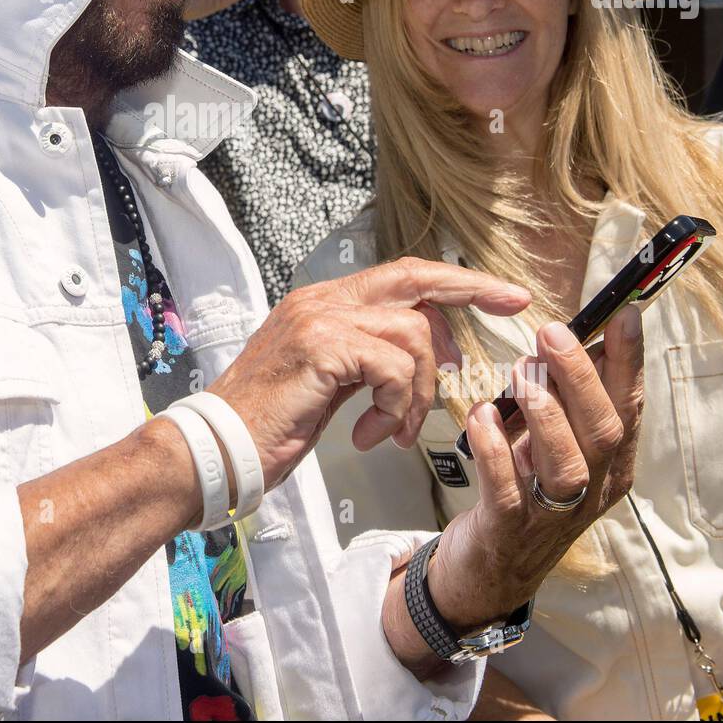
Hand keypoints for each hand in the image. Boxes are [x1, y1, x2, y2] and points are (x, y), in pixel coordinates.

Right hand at [208, 258, 531, 489]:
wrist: (219, 447)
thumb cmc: (270, 423)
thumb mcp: (329, 383)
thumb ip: (370, 361)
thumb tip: (423, 358)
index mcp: (323, 302)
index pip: (402, 275)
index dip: (456, 281)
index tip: (502, 291)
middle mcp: (322, 300)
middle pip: (415, 281)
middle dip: (470, 294)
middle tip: (504, 317)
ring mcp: (320, 319)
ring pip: (413, 335)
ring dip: (419, 392)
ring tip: (395, 430)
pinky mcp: (322, 347)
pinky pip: (393, 368)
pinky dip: (397, 406)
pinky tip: (373, 434)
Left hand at [428, 306, 644, 630]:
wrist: (488, 568)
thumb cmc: (522, 489)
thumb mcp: (550, 441)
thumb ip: (562, 400)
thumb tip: (568, 339)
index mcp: (610, 465)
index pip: (629, 407)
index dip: (629, 361)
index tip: (625, 314)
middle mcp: (593, 490)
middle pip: (604, 432)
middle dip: (582, 377)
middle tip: (553, 333)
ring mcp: (553, 514)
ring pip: (568, 464)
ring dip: (546, 412)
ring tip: (521, 373)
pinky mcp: (510, 529)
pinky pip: (508, 490)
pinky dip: (496, 449)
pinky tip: (481, 415)